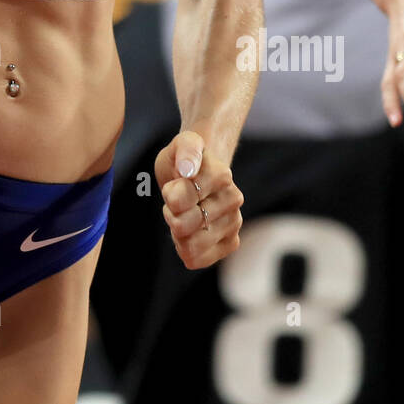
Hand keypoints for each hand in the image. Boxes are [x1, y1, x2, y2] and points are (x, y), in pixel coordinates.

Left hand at [154, 130, 243, 269]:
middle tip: (177, 203)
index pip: (179, 199)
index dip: (169, 195)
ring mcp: (234, 223)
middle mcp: (233, 199)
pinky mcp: (231, 243)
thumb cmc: (185, 161)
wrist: (199, 175)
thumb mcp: (181, 145)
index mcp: (221, 174)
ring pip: (190, 246)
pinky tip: (190, 233)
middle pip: (183, 225)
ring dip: (178, 233)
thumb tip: (189, 170)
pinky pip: (198, 259)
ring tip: (184, 215)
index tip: (174, 184)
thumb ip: (186, 150)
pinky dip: (185, 248)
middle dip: (171, 215)